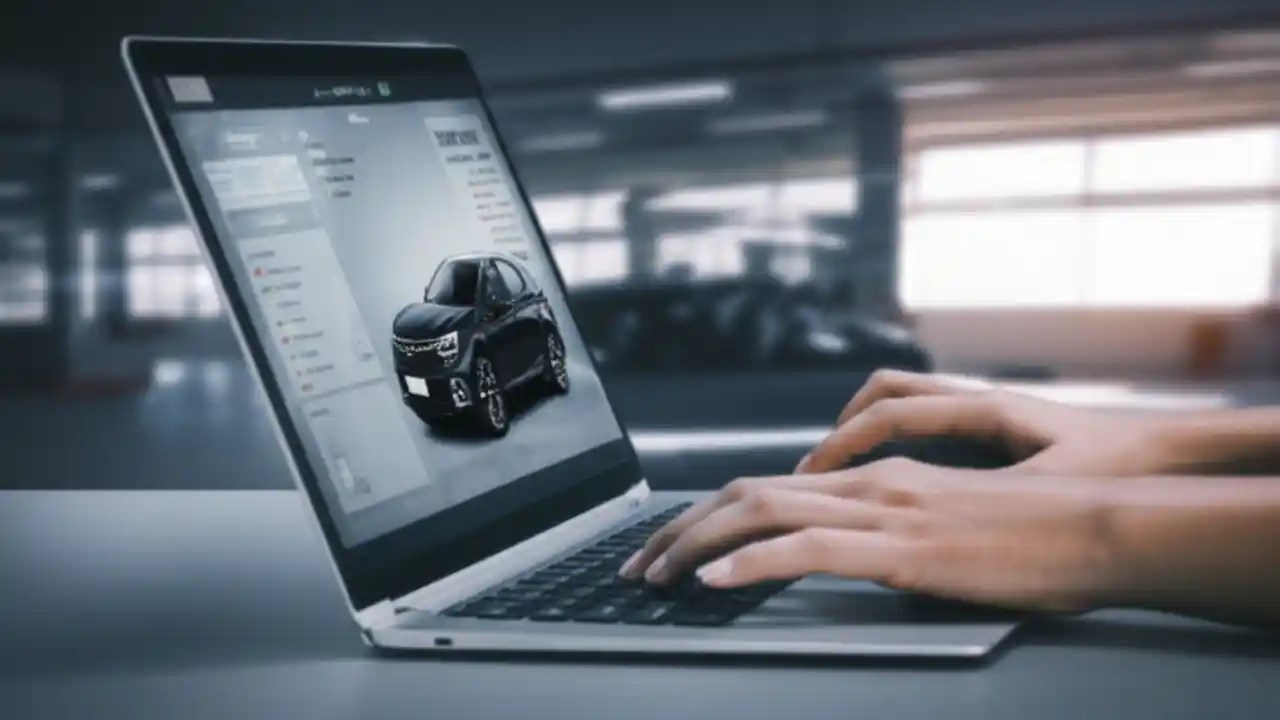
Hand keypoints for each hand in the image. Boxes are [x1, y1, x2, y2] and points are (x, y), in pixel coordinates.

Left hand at [621, 459, 1119, 612]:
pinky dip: (751, 563)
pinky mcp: (903, 548)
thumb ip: (895, 539)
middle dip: (679, 530)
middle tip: (638, 566)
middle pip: (745, 495)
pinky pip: (808, 549)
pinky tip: (715, 580)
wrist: (1098, 525)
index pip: (767, 490)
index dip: (708, 516)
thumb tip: (857, 562)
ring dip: (695, 544)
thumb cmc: (1034, 535)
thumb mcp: (947, 533)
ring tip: (654, 576)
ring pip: (761, 514)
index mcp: (875, 481)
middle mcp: (867, 485)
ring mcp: (882, 512)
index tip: (670, 547)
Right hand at [796, 370, 1182, 476]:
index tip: (814, 471)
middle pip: (887, 392)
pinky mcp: (994, 427)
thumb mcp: (1046, 487)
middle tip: (817, 468)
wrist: (1166, 453)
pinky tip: (892, 474)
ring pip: (905, 400)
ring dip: (865, 428)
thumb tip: (926, 515)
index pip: (893, 412)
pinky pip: (927, 421)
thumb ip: (986, 498)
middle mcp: (978, 400)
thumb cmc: (1114, 468)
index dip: (845, 440)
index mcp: (984, 409)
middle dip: (844, 427)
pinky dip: (894, 437)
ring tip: (840, 469)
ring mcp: (985, 409)